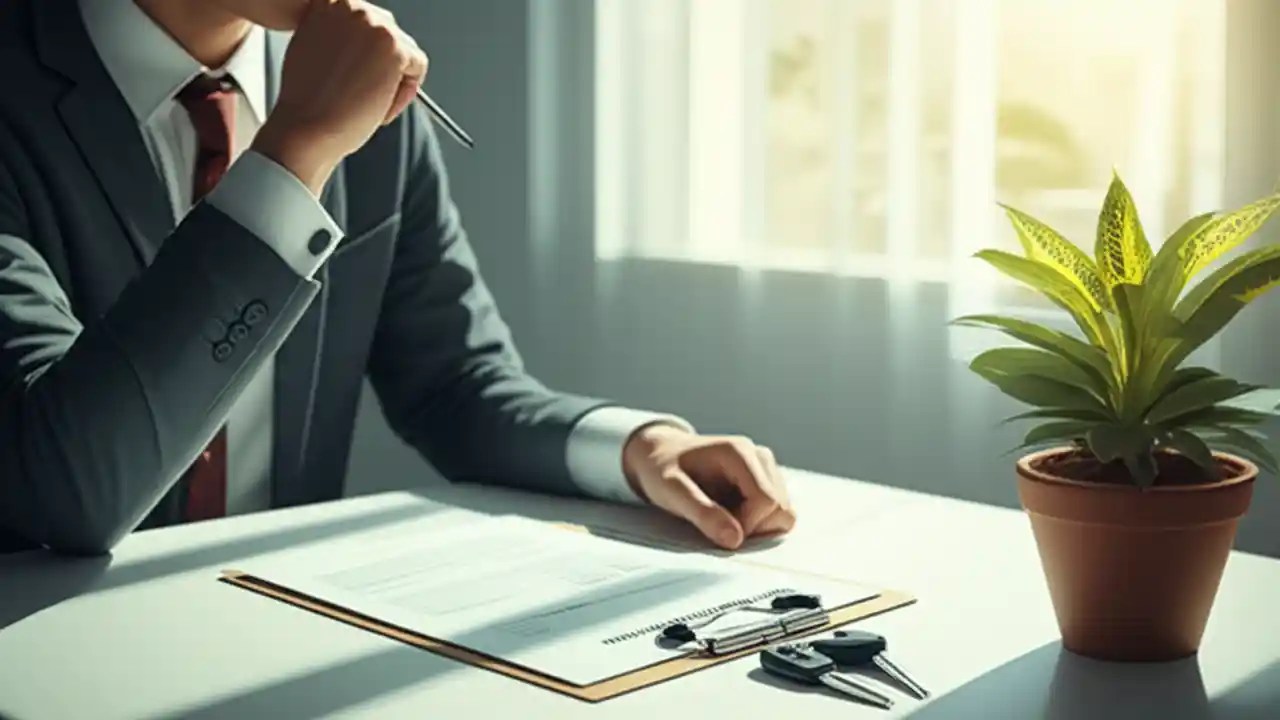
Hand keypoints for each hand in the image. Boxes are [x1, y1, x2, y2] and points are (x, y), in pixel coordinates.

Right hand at [250, 0, 427, 194]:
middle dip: (382, 67)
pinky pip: (418, 68)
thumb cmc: (307, 99)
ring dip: (393, 80)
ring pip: (406, 51)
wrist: (305, 126)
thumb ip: (338, 34)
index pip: (369, 24)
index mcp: (328, 1)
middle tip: (361, 93)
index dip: (366, 57)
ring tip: (365, 101)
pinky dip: (405, 93)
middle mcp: (351, 5)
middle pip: (391, 35)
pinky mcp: (394, 47)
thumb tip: (365, 41)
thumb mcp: (314, 47)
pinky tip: (378, 106)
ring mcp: (374, 24)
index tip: (355, 77)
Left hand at [622, 425, 795, 549]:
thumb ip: (702, 513)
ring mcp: (766, 468)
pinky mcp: (766, 481)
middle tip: (717, 523)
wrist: (659, 455)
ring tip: (722, 516)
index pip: (767, 500)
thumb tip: (735, 540)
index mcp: (739, 452)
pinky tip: (730, 514)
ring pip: (783, 512)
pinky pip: (776, 513)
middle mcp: (759, 456)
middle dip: (753, 527)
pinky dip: (757, 522)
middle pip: (781, 508)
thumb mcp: (671, 491)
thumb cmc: (661, 471)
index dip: (747, 525)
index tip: (718, 531)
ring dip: (756, 526)